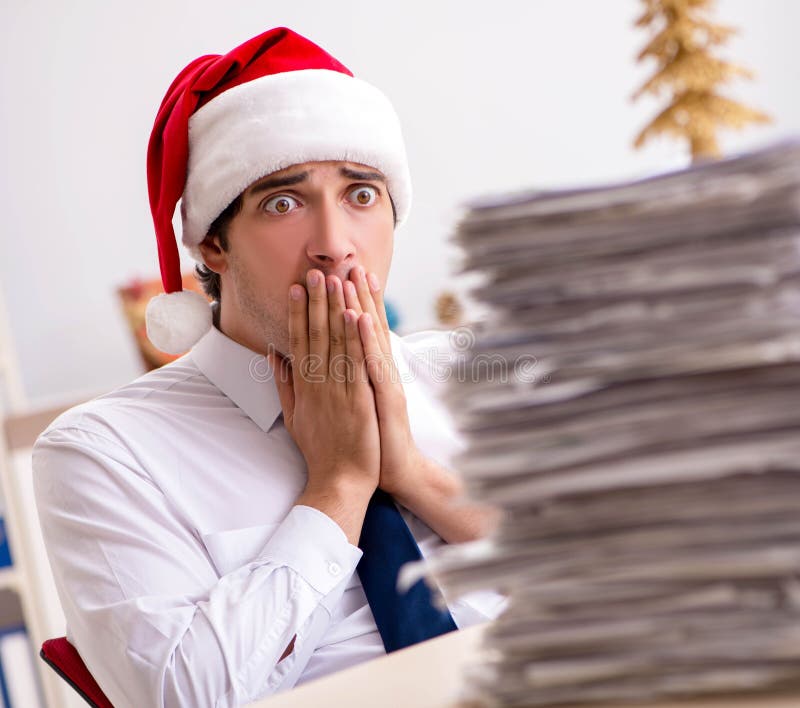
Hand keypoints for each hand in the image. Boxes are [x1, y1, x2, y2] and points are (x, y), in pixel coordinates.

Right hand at [268, 269, 380, 496]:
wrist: (339, 481)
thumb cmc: (319, 449)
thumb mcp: (293, 415)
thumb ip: (283, 384)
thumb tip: (274, 355)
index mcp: (303, 386)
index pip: (298, 341)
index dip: (297, 312)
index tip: (296, 287)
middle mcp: (318, 383)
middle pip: (315, 335)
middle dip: (316, 301)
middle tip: (315, 272)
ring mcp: (338, 390)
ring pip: (335, 343)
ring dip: (335, 309)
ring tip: (335, 281)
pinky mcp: (358, 399)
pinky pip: (356, 363)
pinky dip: (355, 338)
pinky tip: (355, 315)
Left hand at [343, 266, 426, 497]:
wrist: (393, 469)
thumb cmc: (369, 440)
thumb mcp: (350, 406)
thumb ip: (336, 381)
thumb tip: (313, 361)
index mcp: (366, 374)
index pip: (355, 333)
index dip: (348, 304)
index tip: (340, 277)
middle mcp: (378, 372)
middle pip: (365, 328)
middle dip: (356, 295)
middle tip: (349, 264)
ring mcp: (384, 382)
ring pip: (370, 339)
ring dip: (361, 307)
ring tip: (353, 280)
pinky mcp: (386, 397)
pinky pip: (374, 365)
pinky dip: (366, 341)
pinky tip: (360, 321)